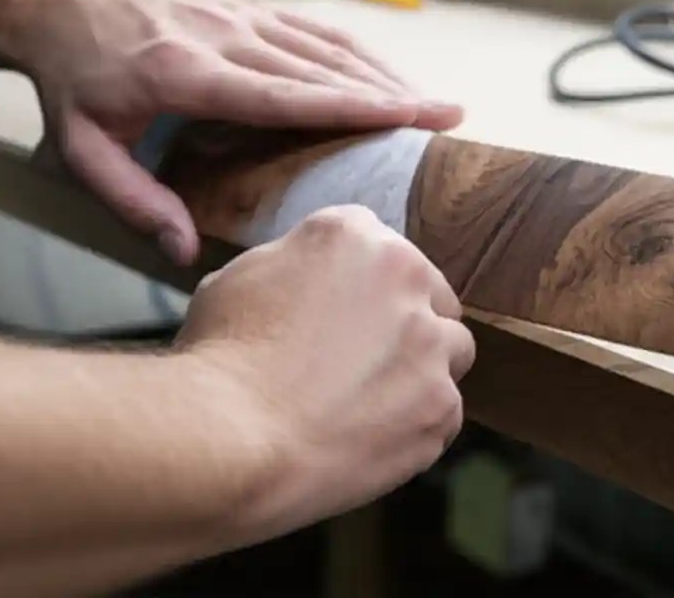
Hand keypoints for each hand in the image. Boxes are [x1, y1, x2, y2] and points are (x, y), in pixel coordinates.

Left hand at [0, 0, 462, 264]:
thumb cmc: (73, 77)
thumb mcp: (81, 148)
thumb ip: (132, 200)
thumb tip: (182, 251)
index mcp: (190, 75)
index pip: (287, 94)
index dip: (351, 106)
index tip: (406, 117)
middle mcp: (226, 38)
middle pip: (325, 69)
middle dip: (393, 93)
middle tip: (449, 119)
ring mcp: (241, 17)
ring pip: (328, 46)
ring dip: (387, 75)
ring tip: (436, 104)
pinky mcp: (247, 10)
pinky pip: (314, 30)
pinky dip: (359, 54)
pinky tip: (390, 76)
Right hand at [174, 205, 473, 537]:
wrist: (231, 437)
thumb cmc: (221, 359)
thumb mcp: (239, 278)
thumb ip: (292, 266)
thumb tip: (304, 280)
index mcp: (353, 235)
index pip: (379, 249)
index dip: (362, 287)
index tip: (345, 316)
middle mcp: (406, 278)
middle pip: (432, 296)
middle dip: (408, 323)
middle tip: (366, 361)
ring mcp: (431, 344)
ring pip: (452, 351)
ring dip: (424, 371)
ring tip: (374, 403)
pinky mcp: (442, 404)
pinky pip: (444, 412)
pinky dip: (417, 426)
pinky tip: (372, 439)